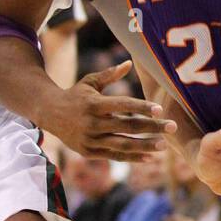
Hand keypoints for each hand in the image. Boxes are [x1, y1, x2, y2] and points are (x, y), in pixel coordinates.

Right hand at [47, 61, 174, 159]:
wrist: (48, 114)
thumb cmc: (75, 95)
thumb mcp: (90, 82)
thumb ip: (110, 75)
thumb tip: (130, 62)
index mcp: (93, 104)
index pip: (122, 106)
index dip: (141, 107)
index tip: (159, 109)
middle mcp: (92, 124)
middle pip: (127, 127)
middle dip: (151, 128)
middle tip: (172, 127)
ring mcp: (90, 140)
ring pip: (122, 145)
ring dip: (145, 146)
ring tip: (164, 145)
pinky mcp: (89, 152)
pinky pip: (114, 156)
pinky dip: (132, 158)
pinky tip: (149, 157)